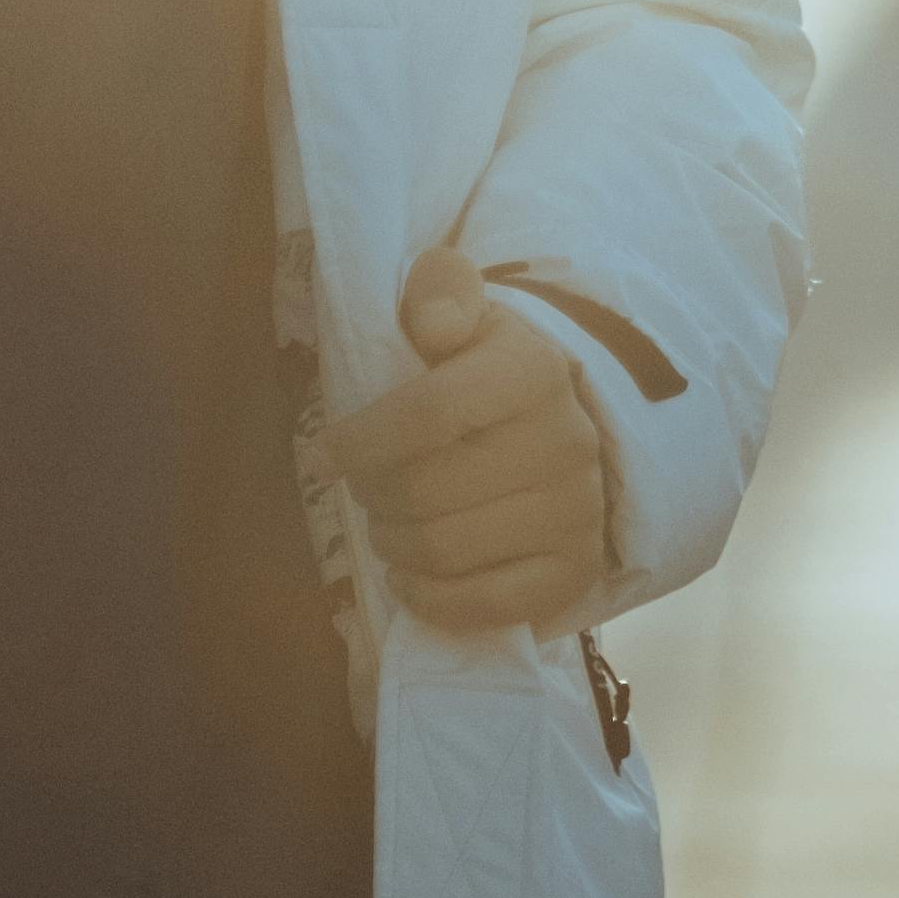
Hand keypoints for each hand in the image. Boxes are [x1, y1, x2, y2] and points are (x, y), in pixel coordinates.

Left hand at [322, 249, 610, 637]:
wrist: (553, 428)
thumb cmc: (482, 367)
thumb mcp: (461, 314)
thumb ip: (440, 291)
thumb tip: (433, 320)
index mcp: (533, 370)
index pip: (430, 412)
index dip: (359, 440)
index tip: (320, 452)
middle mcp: (567, 441)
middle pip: (426, 490)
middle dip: (371, 493)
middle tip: (363, 488)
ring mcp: (578, 513)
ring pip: (445, 549)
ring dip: (391, 542)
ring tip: (385, 523)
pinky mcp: (575, 572)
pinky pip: (483, 606)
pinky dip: (428, 597)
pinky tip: (408, 573)